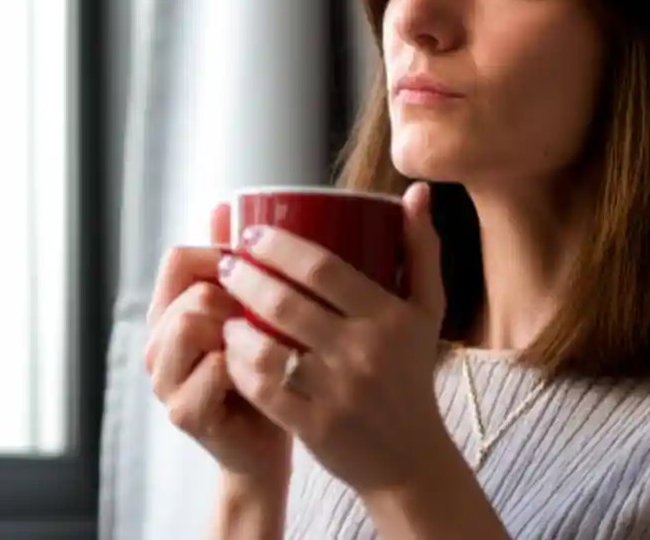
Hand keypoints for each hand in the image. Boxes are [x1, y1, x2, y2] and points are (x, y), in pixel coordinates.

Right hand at [144, 203, 292, 488]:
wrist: (268, 446)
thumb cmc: (267, 370)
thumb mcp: (255, 311)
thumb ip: (238, 265)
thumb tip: (226, 204)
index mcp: (172, 312)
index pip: (178, 258)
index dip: (221, 255)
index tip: (259, 271)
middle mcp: (159, 343)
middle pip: (190, 289)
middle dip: (238, 297)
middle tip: (271, 319)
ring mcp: (165, 380)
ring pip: (192, 322)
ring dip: (238, 328)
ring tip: (269, 343)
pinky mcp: (184, 413)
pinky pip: (213, 367)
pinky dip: (245, 364)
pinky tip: (270, 372)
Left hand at [217, 182, 454, 495]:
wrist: (411, 457)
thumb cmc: (411, 373)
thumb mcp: (427, 310)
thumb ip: (421, 249)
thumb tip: (416, 192)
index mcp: (390, 318)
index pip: (323, 269)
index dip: (279, 246)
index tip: (252, 234)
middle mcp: (365, 353)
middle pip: (286, 304)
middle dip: (245, 276)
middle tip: (226, 263)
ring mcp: (338, 393)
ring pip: (267, 349)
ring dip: (236, 323)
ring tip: (222, 307)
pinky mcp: (316, 428)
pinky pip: (263, 390)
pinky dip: (239, 365)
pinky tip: (229, 348)